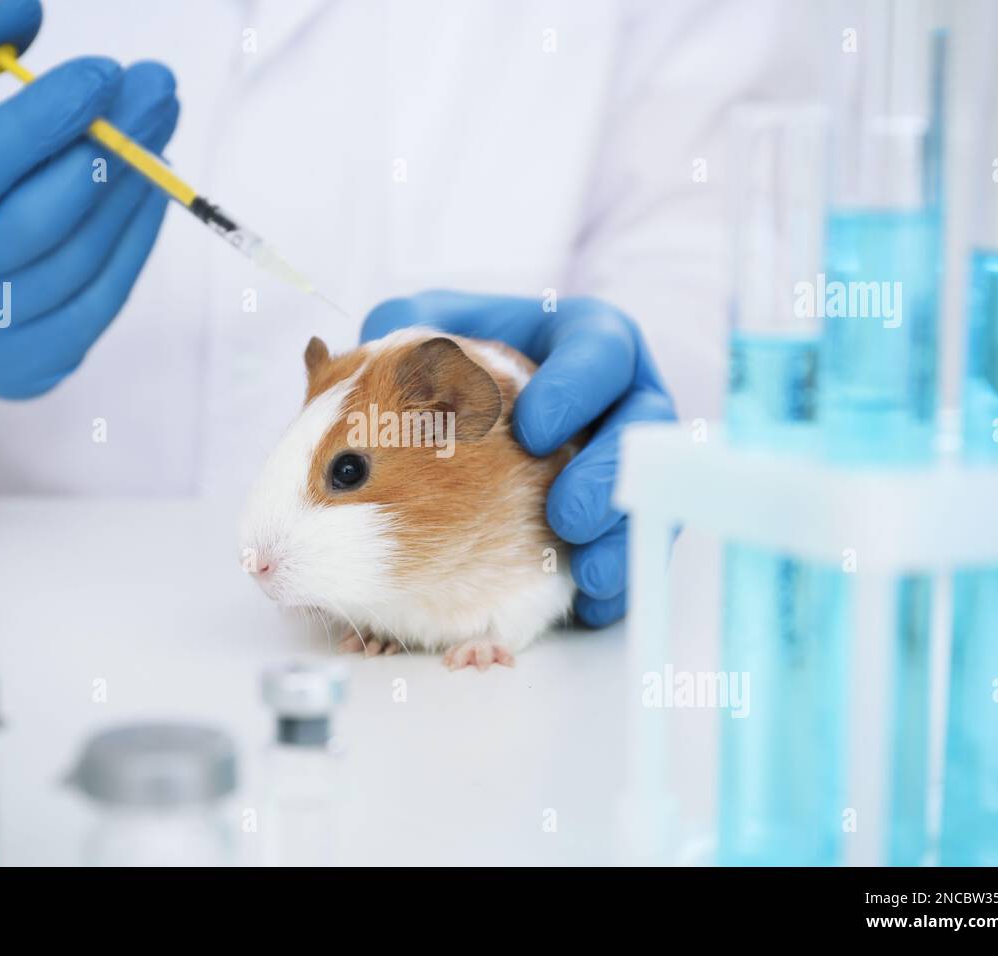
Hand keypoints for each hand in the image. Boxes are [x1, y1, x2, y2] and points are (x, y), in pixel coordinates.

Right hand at [0, 0, 179, 397]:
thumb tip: (30, 6)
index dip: (43, 118)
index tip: (106, 69)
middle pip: (38, 219)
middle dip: (110, 146)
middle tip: (158, 87)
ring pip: (81, 258)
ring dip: (135, 188)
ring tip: (161, 128)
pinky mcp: (31, 372)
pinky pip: (104, 297)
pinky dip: (137, 237)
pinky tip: (154, 187)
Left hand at [362, 291, 676, 627]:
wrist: (484, 416)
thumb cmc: (469, 364)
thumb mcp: (440, 332)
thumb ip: (406, 332)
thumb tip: (346, 348)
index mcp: (586, 344)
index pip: (600, 351)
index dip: (576, 387)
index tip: (533, 428)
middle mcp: (621, 401)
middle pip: (644, 432)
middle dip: (607, 475)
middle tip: (563, 514)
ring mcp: (632, 462)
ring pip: (650, 498)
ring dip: (620, 537)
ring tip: (587, 571)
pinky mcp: (629, 517)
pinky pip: (637, 551)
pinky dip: (616, 581)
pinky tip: (589, 603)